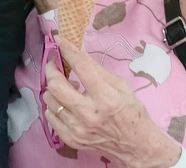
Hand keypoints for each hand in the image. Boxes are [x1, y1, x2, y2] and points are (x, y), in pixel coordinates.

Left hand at [42, 38, 184, 167]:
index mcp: (105, 97)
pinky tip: (65, 103)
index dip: (67, 49)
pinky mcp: (71, 139)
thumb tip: (78, 51)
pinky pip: (50, 116)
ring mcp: (78, 129)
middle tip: (56, 64)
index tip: (59, 40)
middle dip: (52, 68)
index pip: (80, 66)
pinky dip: (54, 105)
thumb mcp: (120, 85)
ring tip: (65, 86)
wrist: (136, 145)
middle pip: (56, 85)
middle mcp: (89, 114)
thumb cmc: (131, 113)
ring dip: (53, 88)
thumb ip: (97, 69)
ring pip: (50, 100)